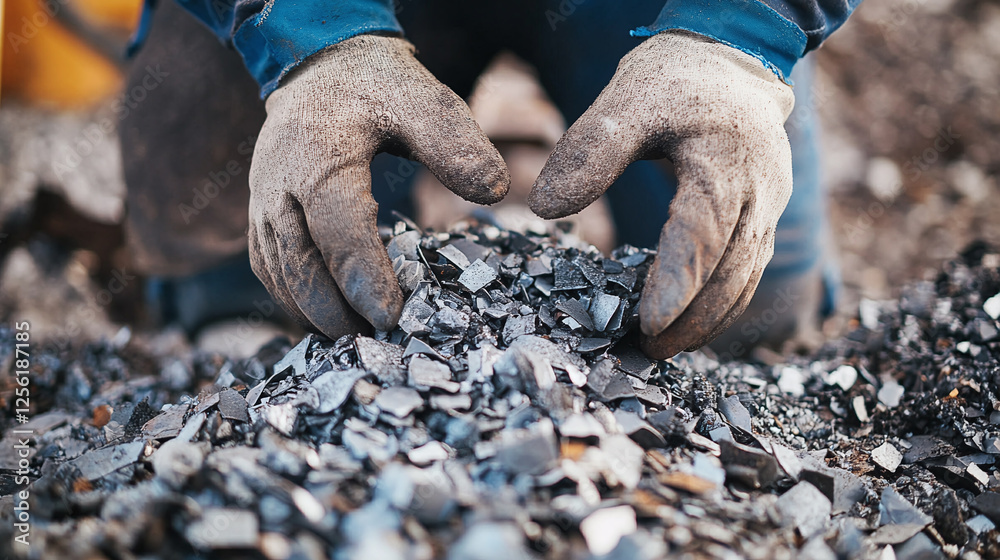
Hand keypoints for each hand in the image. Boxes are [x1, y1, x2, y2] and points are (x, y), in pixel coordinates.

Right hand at [249, 35, 508, 337]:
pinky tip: (325, 317)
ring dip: (310, 312)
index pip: (337, 229)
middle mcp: (279, 182)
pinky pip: (266, 264)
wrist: (320, 67)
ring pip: (277, 271)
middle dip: (335, 310)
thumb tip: (495, 192)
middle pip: (298, 263)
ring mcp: (262, 198)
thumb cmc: (379, 86)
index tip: (391, 318)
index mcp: (320, 156)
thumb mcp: (425, 100)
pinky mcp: (260, 210)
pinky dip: (291, 297)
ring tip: (354, 341)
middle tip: (378, 342)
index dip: (362, 277)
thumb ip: (457, 143)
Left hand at [528, 31, 794, 357]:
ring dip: (708, 321)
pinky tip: (685, 324)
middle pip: (732, 270)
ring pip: (745, 280)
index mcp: (725, 160)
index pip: (703, 232)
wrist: (733, 64)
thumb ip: (590, 150)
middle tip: (646, 351)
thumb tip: (544, 208)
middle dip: (693, 319)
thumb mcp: (628, 100)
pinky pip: (747, 272)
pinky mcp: (763, 219)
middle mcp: (759, 191)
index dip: (679, 281)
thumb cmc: (674, 81)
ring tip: (661, 348)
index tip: (649, 324)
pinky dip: (719, 304)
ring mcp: (768, 208)